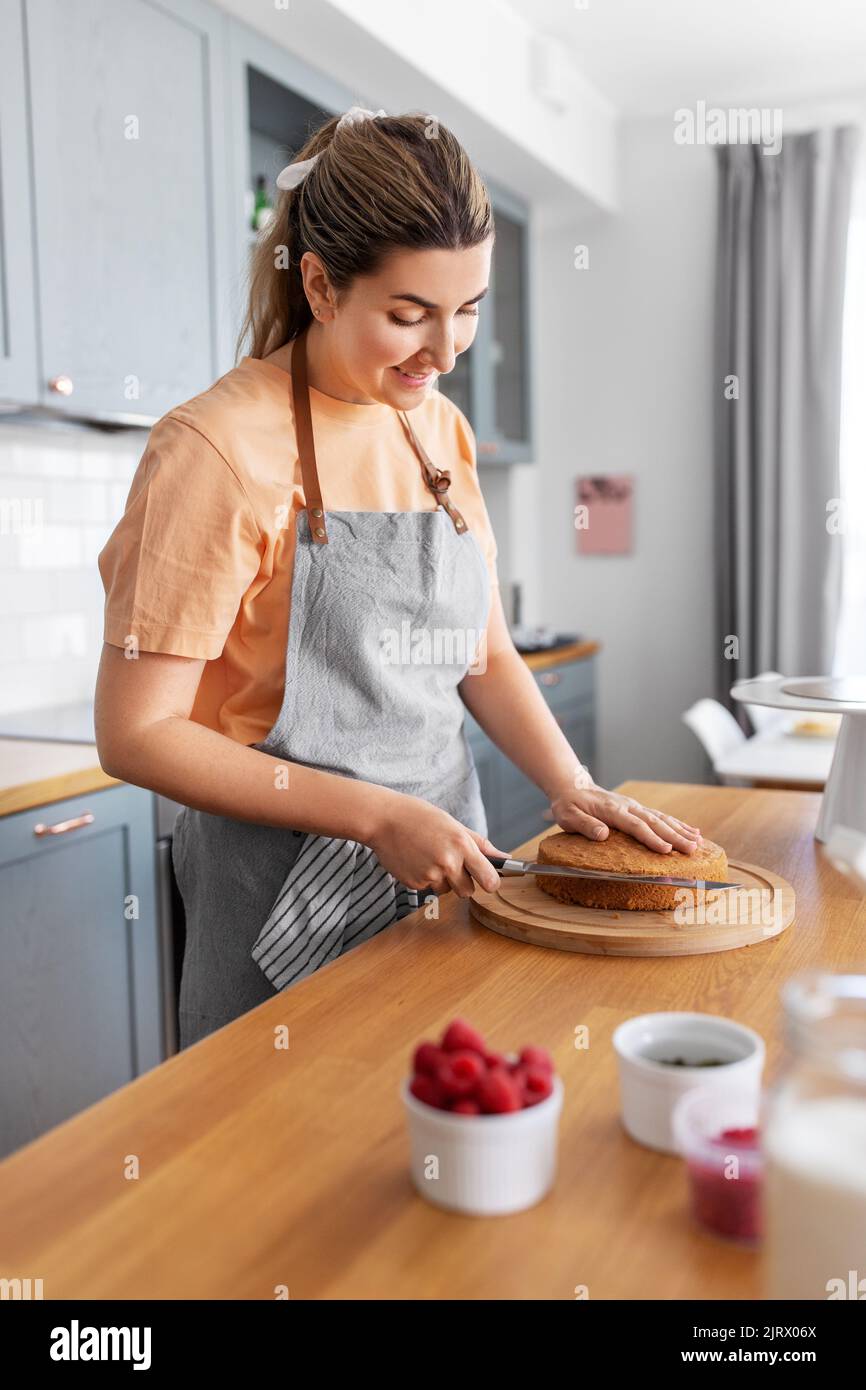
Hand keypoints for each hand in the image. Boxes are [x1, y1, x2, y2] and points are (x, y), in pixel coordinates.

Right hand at [368, 792, 507, 895]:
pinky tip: (416, 860)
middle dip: (463, 882)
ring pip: (446, 891)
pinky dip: (424, 878)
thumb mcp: (454, 824)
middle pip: (468, 891)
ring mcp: (430, 875)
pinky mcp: (414, 883)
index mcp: (462, 845)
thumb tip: (504, 858)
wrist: (384, 819)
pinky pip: (428, 889)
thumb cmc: (421, 817)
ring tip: (429, 857)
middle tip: (451, 864)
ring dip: (442, 880)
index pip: (489, 879)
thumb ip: (480, 845)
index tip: (489, 880)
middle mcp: (448, 862)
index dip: (491, 882)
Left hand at [548, 773, 701, 853]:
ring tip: (698, 842)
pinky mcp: (638, 809)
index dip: (651, 838)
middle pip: (654, 822)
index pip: (635, 825)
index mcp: (611, 810)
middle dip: (675, 836)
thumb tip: (603, 834)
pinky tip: (692, 831)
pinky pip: (661, 816)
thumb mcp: (568, 816)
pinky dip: (678, 824)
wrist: (572, 785)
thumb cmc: (569, 804)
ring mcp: (634, 806)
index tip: (666, 849)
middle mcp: (627, 806)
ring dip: (681, 830)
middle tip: (692, 849)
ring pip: (662, 818)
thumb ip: (584, 825)